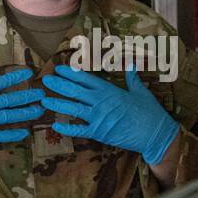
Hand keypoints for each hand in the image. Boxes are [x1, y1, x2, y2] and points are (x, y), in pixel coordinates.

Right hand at [0, 55, 43, 157]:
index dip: (16, 77)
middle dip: (28, 96)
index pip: (1, 82)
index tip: (29, 72)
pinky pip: (1, 135)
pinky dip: (14, 134)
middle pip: (11, 99)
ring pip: (10, 116)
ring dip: (26, 113)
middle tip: (43, 94)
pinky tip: (25, 133)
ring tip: (39, 111)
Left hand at [40, 64, 179, 164]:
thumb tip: (131, 63)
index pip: (86, 79)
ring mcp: (98, 118)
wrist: (155, 133)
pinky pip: (79, 130)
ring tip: (43, 100)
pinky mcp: (99, 133)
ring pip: (73, 108)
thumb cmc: (150, 112)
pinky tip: (55, 126)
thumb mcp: (141, 91)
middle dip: (59, 85)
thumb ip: (132, 78)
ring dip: (57, 103)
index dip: (71, 74)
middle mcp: (101, 102)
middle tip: (45, 80)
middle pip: (75, 91)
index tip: (59, 68)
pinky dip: (67, 128)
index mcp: (110, 90)